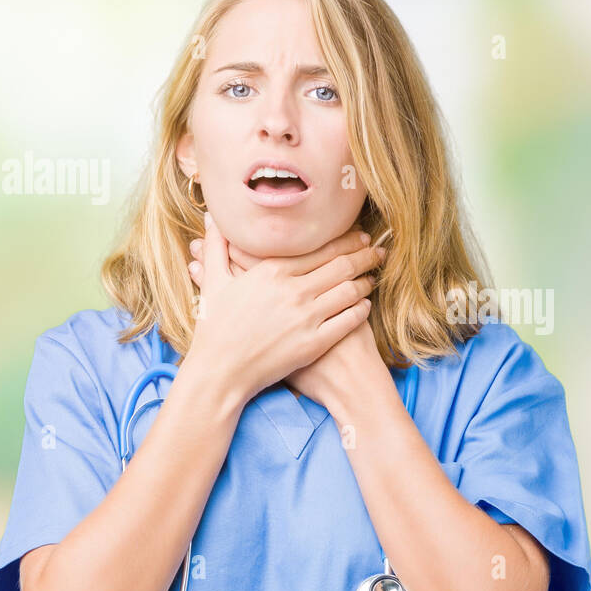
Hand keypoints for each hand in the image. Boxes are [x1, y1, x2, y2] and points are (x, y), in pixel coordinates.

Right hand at [184, 210, 385, 406]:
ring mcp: (307, 318)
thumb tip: (212, 218)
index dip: (346, 241)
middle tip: (378, 251)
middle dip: (364, 256)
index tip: (360, 236)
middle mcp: (294, 291)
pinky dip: (361, 310)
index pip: (321, 249)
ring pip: (350, 291)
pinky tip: (366, 305)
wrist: (220, 372)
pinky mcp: (315, 343)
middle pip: (342, 266)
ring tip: (374, 276)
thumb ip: (217, 247)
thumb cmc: (214, 327)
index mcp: (272, 272)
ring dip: (366, 281)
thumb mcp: (213, 282)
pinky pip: (349, 321)